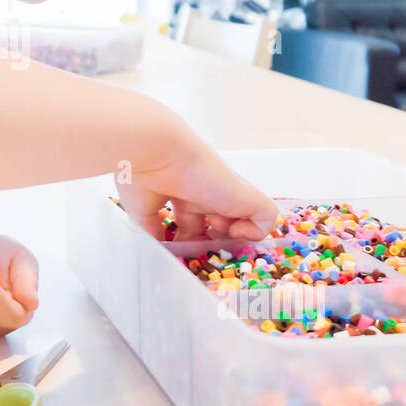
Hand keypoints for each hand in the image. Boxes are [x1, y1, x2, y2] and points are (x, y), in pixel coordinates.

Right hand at [115, 133, 278, 242]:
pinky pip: (266, 219)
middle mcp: (206, 193)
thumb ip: (152, 233)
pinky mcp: (244, 195)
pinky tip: (227, 229)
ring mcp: (225, 194)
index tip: (176, 252)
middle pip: (217, 226)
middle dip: (208, 246)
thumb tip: (157, 254)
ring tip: (211, 243)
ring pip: (243, 223)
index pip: (193, 222)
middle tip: (196, 256)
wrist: (152, 149)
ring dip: (229, 240)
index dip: (188, 241)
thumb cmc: (139, 173)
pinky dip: (252, 233)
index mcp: (182, 193)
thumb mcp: (141, 211)